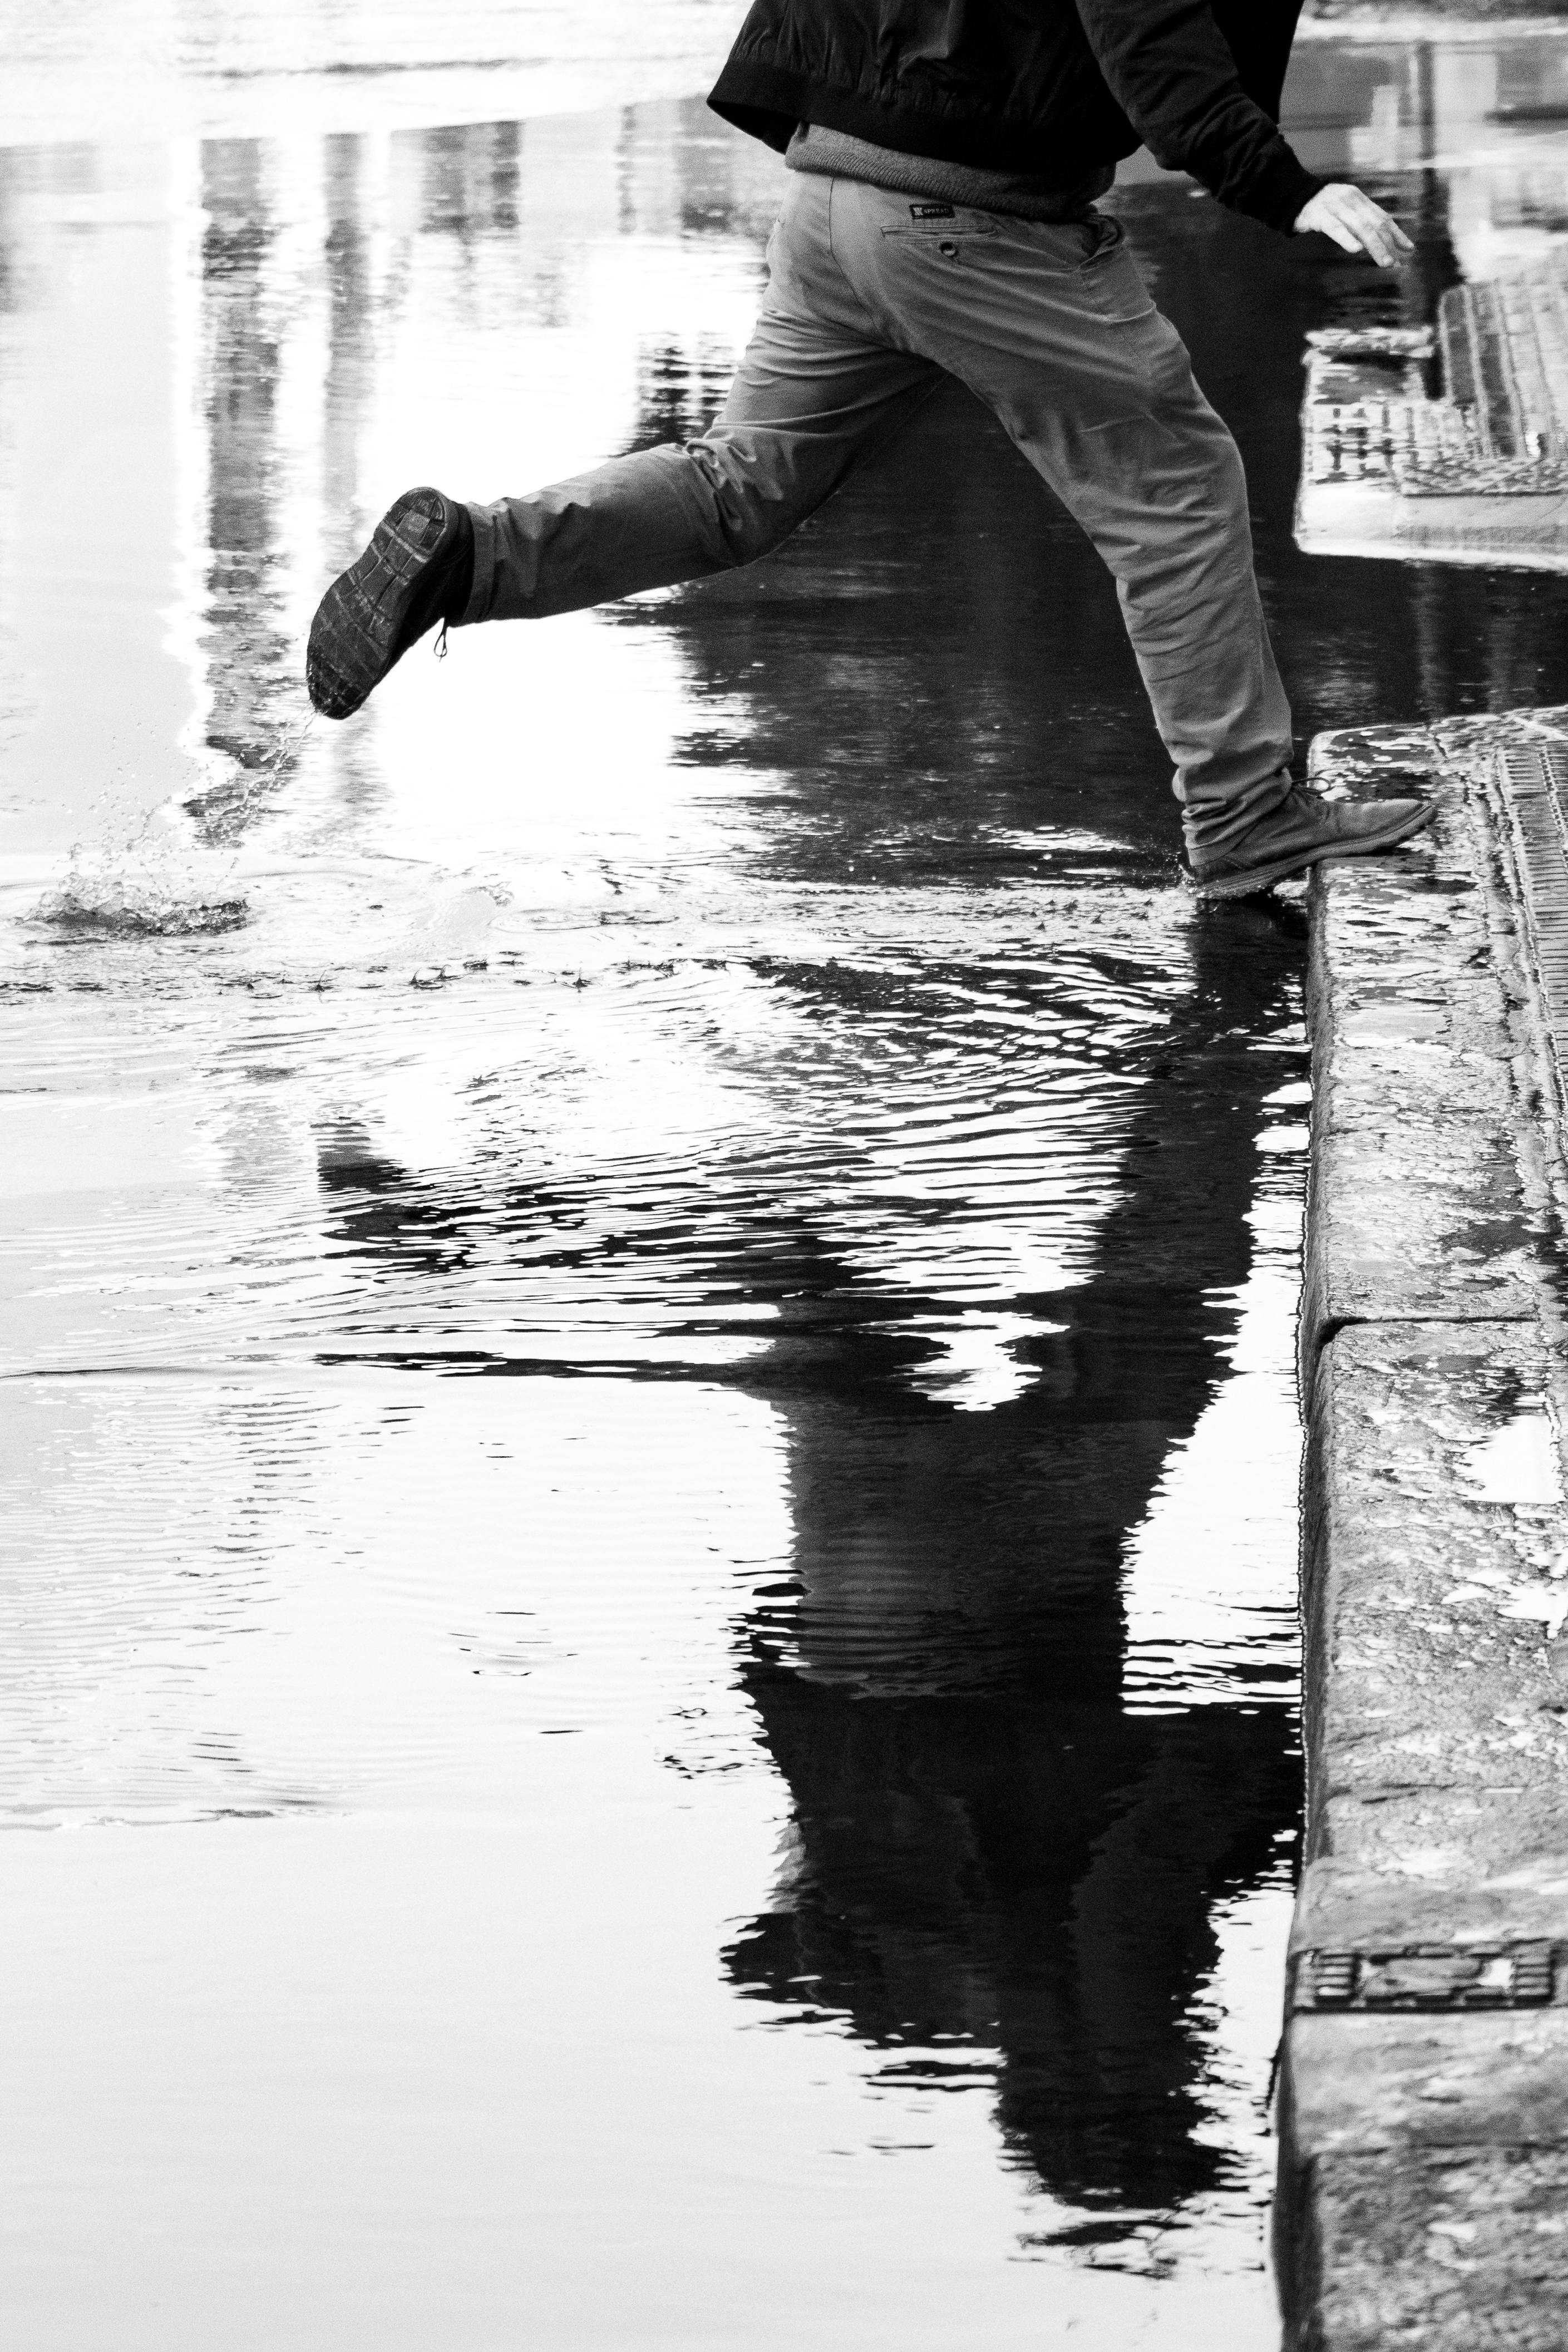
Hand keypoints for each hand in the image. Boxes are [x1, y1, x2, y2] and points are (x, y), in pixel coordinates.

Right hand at [1294, 183, 1413, 268]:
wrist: (1293, 195)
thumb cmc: (1319, 208)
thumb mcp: (1343, 209)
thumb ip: (1358, 220)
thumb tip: (1377, 240)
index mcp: (1359, 199)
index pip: (1383, 217)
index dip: (1397, 233)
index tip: (1408, 249)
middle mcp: (1352, 200)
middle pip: (1375, 224)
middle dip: (1388, 244)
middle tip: (1396, 262)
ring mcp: (1336, 207)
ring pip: (1361, 228)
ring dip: (1375, 246)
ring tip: (1385, 262)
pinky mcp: (1320, 216)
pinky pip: (1336, 228)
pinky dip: (1347, 238)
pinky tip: (1357, 250)